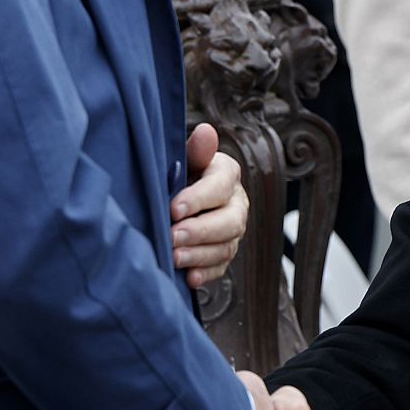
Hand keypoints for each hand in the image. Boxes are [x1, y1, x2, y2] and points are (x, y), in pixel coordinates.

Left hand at [171, 123, 247, 288]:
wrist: (175, 195)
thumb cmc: (178, 173)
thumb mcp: (184, 157)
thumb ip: (195, 150)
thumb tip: (205, 132)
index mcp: (226, 174)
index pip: (220, 186)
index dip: (198, 198)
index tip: (173, 209)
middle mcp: (236, 203)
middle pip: (229, 221)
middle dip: (200, 231)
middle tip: (172, 237)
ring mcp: (232, 231)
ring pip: (225, 246)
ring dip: (200, 254)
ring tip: (174, 258)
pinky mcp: (224, 252)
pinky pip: (220, 266)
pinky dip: (205, 273)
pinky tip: (189, 278)